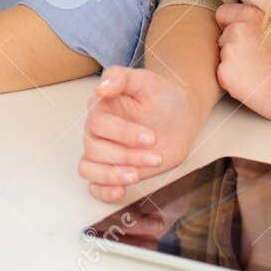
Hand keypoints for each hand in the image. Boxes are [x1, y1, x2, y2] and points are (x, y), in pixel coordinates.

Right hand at [80, 67, 200, 202]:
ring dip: (112, 175)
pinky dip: (103, 192)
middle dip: (125, 156)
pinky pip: (94, 186)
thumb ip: (122, 78)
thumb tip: (100, 89)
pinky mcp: (113, 170)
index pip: (98, 124)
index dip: (123, 134)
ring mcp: (105, 152)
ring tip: (136, 175)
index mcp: (101, 108)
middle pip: (94, 149)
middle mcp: (98, 131)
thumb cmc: (164, 97)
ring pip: (89, 169)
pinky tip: (121, 191)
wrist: (182, 116)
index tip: (151, 137)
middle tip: (155, 156)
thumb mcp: (148, 81)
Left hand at [214, 3, 270, 133]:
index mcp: (252, 15)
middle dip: (235, 47)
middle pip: (223, 37)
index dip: (231, 24)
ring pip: (223, 57)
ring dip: (235, 64)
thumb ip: (267, 22)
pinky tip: (255, 84)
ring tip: (260, 73)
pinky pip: (223, 76)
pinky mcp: (225, 75)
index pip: (224, 13)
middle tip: (258, 60)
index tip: (244, 37)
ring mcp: (229, 53)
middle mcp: (236, 30)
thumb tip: (265, 21)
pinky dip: (234, 81)